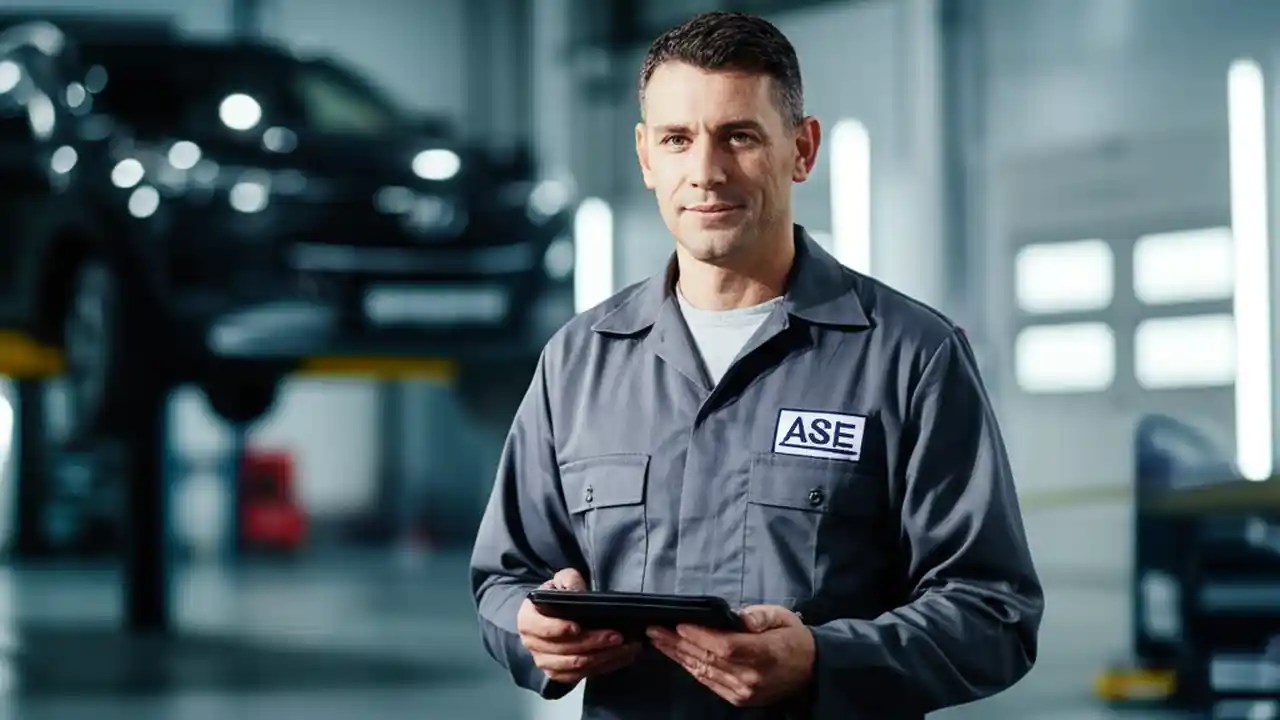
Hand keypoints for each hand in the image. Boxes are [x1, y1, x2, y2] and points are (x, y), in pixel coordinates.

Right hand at [517, 568, 642, 683]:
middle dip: (593, 643)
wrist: (550, 614)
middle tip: (617, 636)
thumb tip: (580, 593)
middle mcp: (533, 644)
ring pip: (576, 665)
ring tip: (626, 648)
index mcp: (528, 620)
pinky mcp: (558, 673)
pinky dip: (603, 668)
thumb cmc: (556, 595)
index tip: (578, 627)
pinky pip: (581, 676)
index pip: (542, 628)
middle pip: (565, 649)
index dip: (559, 629)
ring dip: (603, 658)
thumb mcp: (561, 580)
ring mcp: (545, 661)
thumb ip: (570, 582)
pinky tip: (620, 658)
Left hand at [646, 605, 814, 707]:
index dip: (700, 637)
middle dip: (678, 644)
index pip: (726, 647)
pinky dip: (691, 668)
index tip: (679, 624)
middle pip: (709, 659)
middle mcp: (753, 677)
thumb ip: (760, 616)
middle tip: (654, 630)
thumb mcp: (782, 617)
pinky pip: (709, 682)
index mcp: (766, 654)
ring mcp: (744, 692)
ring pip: (704, 672)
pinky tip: (677, 656)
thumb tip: (738, 617)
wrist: (810, 670)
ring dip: (679, 656)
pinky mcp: (739, 699)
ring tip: (658, 641)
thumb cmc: (793, 637)